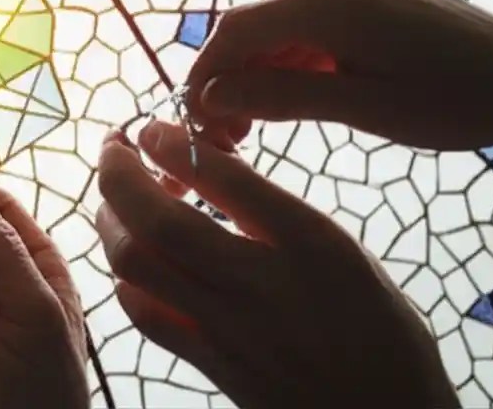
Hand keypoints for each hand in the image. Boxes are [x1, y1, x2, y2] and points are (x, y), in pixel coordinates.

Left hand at [96, 121, 458, 408]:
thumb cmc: (381, 332)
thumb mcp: (347, 254)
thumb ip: (278, 214)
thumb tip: (206, 166)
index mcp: (311, 243)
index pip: (223, 177)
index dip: (172, 144)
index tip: (151, 128)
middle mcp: (264, 282)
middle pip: (160, 220)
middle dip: (118, 175)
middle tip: (111, 150)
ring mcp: (230, 328)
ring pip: (137, 263)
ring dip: (112, 221)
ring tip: (115, 202)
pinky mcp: (211, 364)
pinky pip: (144, 313)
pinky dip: (125, 277)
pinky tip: (132, 261)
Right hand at [186, 0, 492, 149]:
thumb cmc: (460, 101)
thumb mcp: (366, 109)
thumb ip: (282, 98)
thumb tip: (210, 99)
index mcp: (336, 5)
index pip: (238, 30)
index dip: (205, 73)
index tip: (193, 122)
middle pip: (258, 27)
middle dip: (231, 78)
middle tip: (225, 138)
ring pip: (286, 28)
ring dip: (262, 72)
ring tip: (256, 128)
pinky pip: (316, 24)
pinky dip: (295, 61)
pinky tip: (297, 98)